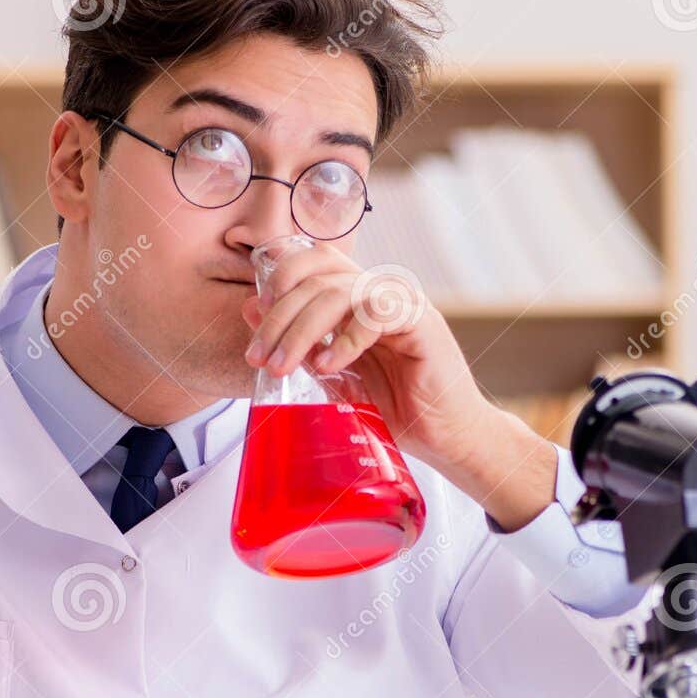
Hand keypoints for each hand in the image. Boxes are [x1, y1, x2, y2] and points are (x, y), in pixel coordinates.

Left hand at [241, 237, 556, 529]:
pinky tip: (329, 367)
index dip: (278, 278)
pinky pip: (376, 312)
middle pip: (316, 276)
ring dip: (301, 330)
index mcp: (356, 297)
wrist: (446, 437)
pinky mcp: (422, 323)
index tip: (255, 320)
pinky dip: (345, 339)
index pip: (312, 260)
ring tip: (283, 367)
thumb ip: (299, 342)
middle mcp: (378, 291)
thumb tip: (251, 309)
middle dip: (278, 317)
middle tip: (258, 358)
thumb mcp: (331, 374)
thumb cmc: (393, 407)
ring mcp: (402, 303)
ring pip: (339, 291)